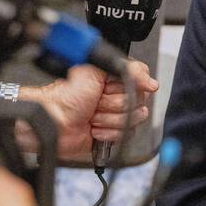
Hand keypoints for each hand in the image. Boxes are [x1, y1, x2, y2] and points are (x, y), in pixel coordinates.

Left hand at [38, 60, 159, 162]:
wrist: (54, 122)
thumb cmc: (66, 96)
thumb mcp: (96, 71)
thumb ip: (128, 70)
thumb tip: (151, 82)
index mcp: (115, 78)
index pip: (142, 79)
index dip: (129, 86)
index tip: (110, 87)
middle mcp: (118, 95)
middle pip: (140, 101)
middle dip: (115, 104)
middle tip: (96, 102)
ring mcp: (116, 115)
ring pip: (134, 119)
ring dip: (109, 119)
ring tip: (92, 115)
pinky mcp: (114, 133)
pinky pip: (126, 135)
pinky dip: (107, 133)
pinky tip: (94, 128)